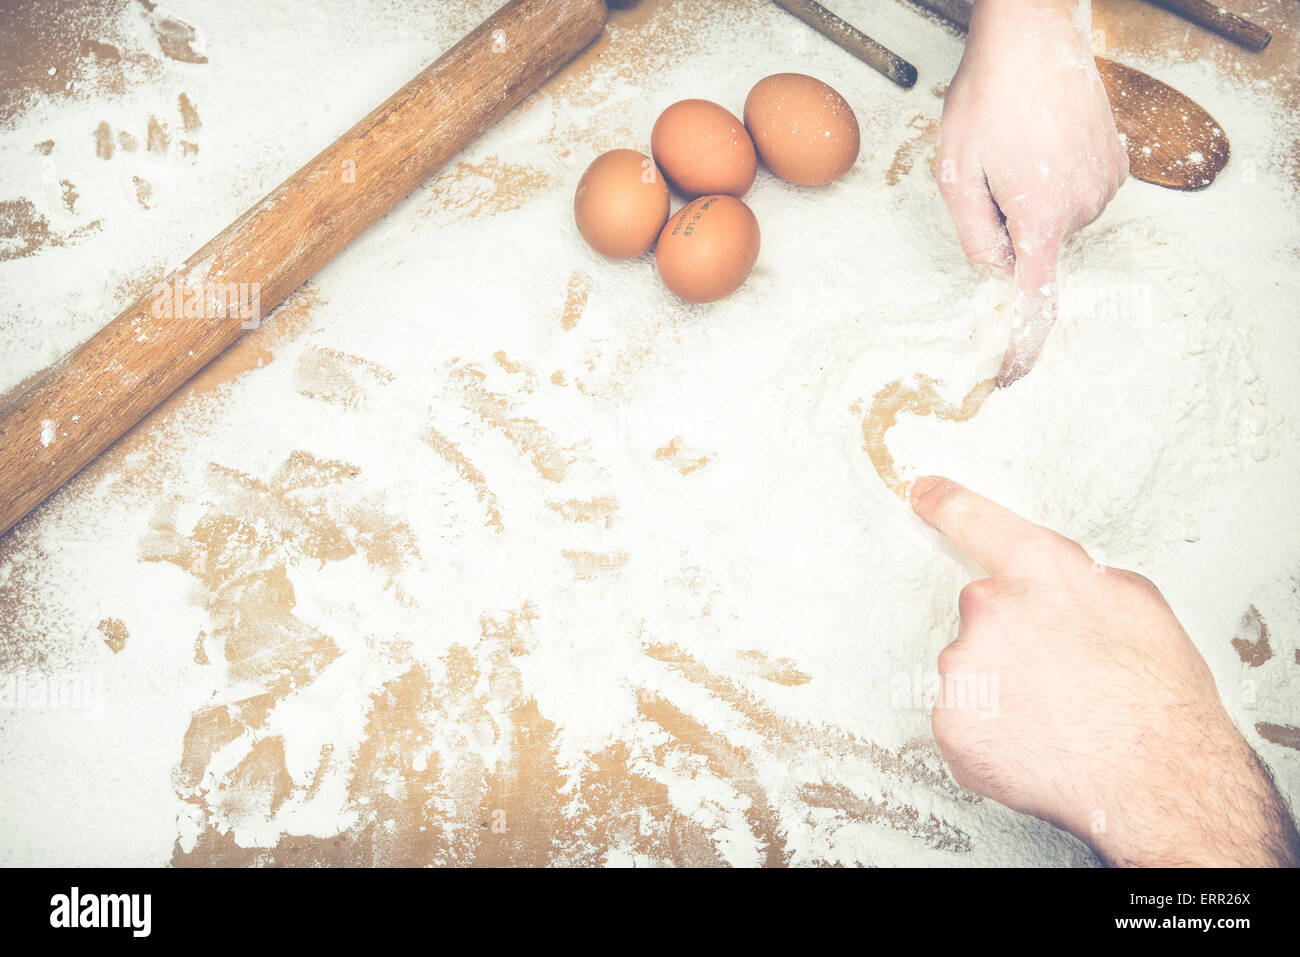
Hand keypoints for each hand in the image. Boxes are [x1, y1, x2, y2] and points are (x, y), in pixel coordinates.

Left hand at [910, 475, 1299, 866]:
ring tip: (1056, 715)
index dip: (945, 504)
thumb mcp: (1135, 603)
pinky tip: (1034, 741)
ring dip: (1002, 685)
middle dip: (1013, 637)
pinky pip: (964, 716)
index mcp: (1038, 571)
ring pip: (972, 667)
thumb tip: (1054, 582)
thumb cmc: (1158, 698)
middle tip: (1061, 674)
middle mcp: (989, 610)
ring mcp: (963, 668)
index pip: (976, 521)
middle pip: (983, 611)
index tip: (922, 493)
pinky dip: (992, 730)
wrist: (1157, 782)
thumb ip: (1075, 579)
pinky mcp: (950, 721)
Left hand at [938, 0, 1127, 382]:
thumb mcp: (956, 174)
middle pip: (1033, 250)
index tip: (1011, 374)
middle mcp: (1081, 210)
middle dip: (1008, 228)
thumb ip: (975, 235)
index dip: (1021, 345)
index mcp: (1039, 219)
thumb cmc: (989, 98)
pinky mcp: (1116, 166)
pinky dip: (1052, 182)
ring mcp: (1105, 186)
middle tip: (990, 176)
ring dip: (1029, 201)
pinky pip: (1075, 196)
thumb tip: (991, 273)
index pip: (1033, 302)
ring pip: (1054, 222)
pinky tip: (1039, 146)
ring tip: (1016, 151)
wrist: (1034, 39)